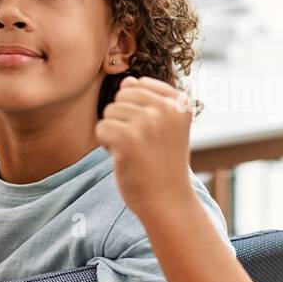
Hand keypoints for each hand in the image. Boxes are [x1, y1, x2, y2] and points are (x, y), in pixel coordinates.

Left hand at [96, 75, 194, 220]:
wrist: (168, 201)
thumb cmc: (164, 163)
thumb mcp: (166, 126)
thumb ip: (150, 100)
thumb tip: (127, 80)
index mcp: (180, 101)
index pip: (139, 85)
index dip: (137, 110)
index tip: (154, 134)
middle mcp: (167, 108)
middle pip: (122, 96)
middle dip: (124, 120)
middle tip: (142, 145)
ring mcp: (149, 122)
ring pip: (110, 111)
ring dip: (116, 134)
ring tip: (136, 152)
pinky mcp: (129, 138)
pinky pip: (101, 128)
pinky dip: (107, 146)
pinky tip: (125, 159)